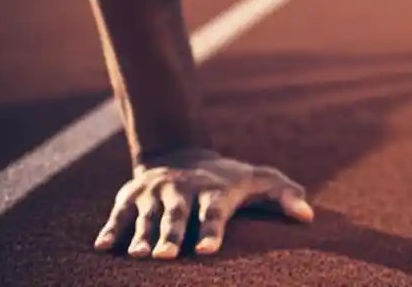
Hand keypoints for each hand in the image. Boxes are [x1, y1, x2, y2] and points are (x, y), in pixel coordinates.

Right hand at [93, 147, 313, 258]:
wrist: (182, 154)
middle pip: (176, 215)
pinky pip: (118, 214)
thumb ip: (285, 195)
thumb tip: (308, 216)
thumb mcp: (260, 180)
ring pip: (146, 216)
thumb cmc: (229, 179)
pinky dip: (110, 229)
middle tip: (164, 256)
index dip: (210, 231)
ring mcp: (154, 192)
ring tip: (138, 256)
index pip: (213, 213)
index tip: (206, 250)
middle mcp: (182, 189)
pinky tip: (102, 248)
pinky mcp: (130, 196)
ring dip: (141, 236)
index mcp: (214, 190)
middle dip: (170, 235)